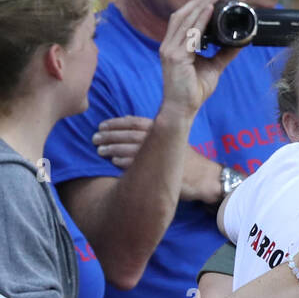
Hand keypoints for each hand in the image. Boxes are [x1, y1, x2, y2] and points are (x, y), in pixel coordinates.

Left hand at [93, 116, 222, 204]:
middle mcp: (159, 137)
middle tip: (94, 138)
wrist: (204, 176)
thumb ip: (152, 135)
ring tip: (99, 150)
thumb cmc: (186, 160)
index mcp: (161, 127)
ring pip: (130, 147)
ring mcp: (160, 153)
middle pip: (128, 133)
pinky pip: (138, 164)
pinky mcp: (160, 169)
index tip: (102, 125)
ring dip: (112, 148)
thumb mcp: (171, 141)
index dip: (116, 123)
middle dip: (109, 135)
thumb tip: (129, 131)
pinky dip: (124, 162)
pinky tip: (113, 162)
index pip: (133, 122)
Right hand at [159, 0, 241, 120]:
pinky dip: (200, 21)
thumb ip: (223, 54)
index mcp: (174, 46)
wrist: (182, 110)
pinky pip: (189, 34)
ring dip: (199, 7)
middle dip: (197, 2)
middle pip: (181, 15)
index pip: (182, 20)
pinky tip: (209, 12)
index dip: (194, 7)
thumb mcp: (212, 68)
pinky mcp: (175, 57)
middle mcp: (168, 45)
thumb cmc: (193, 91)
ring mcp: (170, 50)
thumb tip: (239, 43)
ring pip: (184, 21)